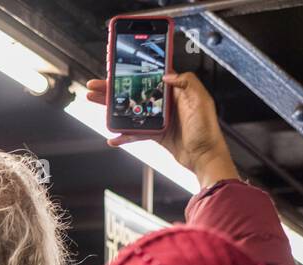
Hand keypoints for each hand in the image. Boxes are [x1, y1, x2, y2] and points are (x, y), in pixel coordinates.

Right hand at [86, 72, 237, 189]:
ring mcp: (159, 119)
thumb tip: (166, 75)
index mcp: (176, 91)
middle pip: (134, 93)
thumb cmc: (207, 130)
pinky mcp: (156, 135)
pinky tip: (112, 137)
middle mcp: (166, 103)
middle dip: (113, 90)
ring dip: (112, 109)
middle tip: (95, 86)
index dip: (131, 73)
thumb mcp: (201, 100)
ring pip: (131, 111)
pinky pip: (135, 133)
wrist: (205, 157)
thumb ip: (186, 82)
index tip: (115, 70)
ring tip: (95, 103)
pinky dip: (123, 136)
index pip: (149, 77)